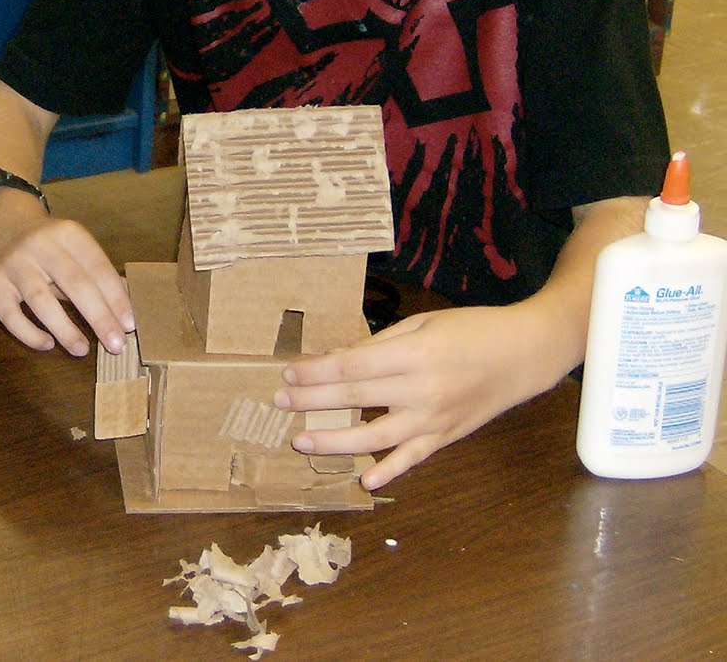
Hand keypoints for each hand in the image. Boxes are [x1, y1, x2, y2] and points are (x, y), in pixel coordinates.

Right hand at [0, 209, 134, 357]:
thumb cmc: (45, 243)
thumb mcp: (73, 246)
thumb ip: (97, 272)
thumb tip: (128, 303)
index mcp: (67, 233)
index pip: (97, 267)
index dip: (115, 297)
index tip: (130, 325)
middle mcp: (39, 245)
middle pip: (74, 283)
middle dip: (99, 317)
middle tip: (116, 345)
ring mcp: (13, 264)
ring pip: (41, 300)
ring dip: (65, 329)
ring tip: (82, 350)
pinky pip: (10, 315)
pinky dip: (29, 333)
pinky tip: (47, 345)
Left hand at [273, 303, 557, 489]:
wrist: (524, 354)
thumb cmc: (470, 330)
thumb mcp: (421, 324)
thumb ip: (378, 345)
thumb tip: (336, 360)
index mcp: (414, 354)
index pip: (352, 367)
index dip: (316, 372)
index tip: (288, 374)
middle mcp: (422, 390)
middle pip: (356, 399)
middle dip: (313, 401)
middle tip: (280, 403)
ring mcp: (435, 418)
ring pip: (376, 437)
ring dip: (336, 441)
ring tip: (302, 441)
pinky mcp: (447, 437)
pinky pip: (413, 458)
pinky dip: (389, 471)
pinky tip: (365, 480)